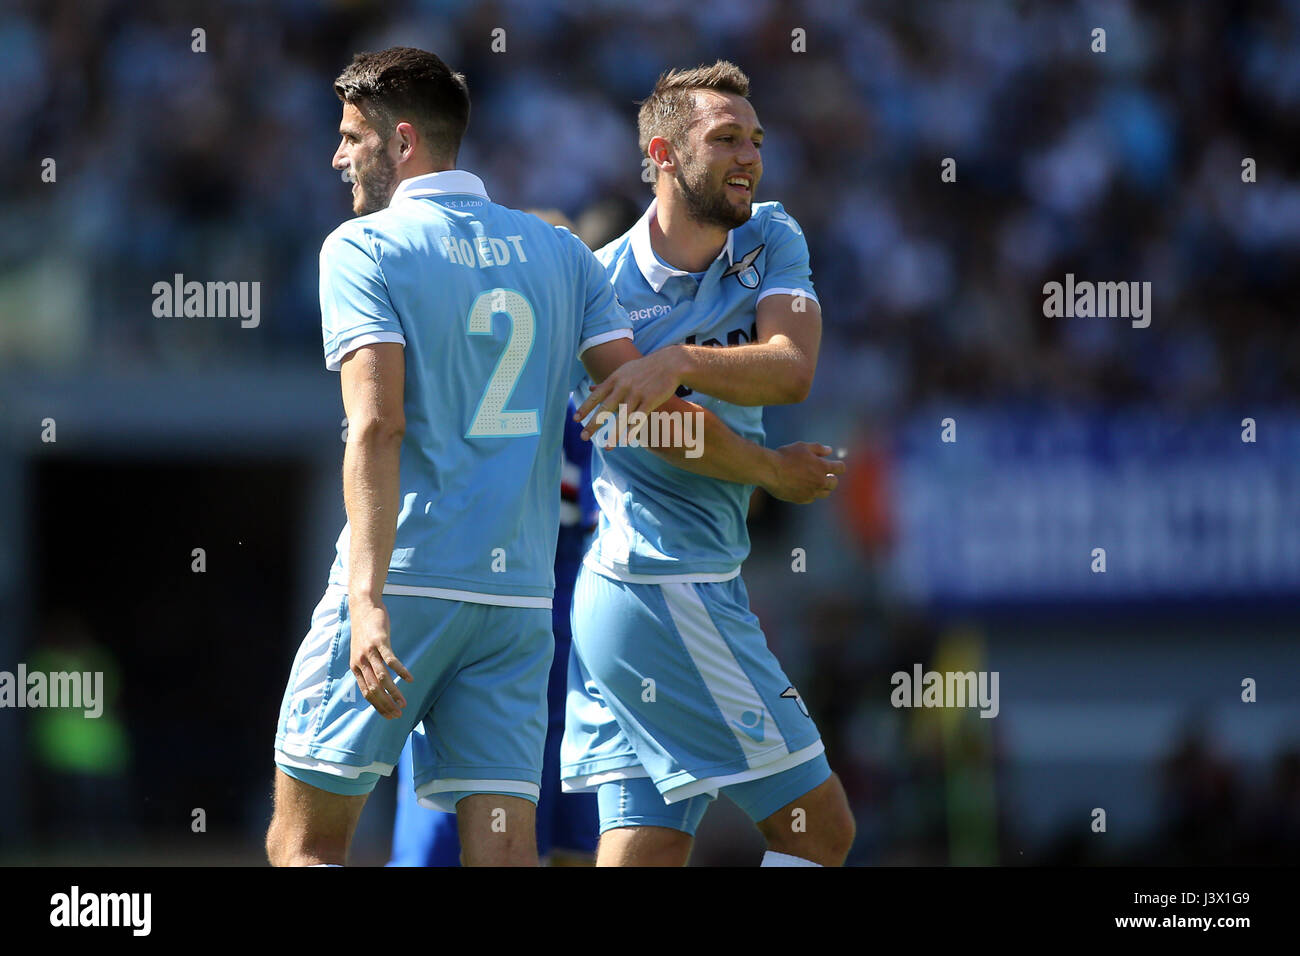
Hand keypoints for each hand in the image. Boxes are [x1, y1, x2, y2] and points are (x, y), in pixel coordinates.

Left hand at [348, 600, 413, 718]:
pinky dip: (401, 671)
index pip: (366, 693)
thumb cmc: (366, 630)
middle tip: (398, 714)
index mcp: (356, 667)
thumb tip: (377, 682)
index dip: (378, 706)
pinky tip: (409, 679)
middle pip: (373, 689)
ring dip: (393, 693)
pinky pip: (391, 660)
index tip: (390, 715)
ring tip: (404, 703)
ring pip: (382, 678)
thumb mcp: (361, 651)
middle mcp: (361, 662)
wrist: (363, 607)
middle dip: (386, 705)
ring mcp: (369, 652)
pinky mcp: (380, 641)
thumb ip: (368, 666)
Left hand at [575, 346, 685, 439]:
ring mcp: (637, 394)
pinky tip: (627, 441)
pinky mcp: (650, 400)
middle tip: (583, 437)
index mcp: (615, 379)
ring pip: (622, 417)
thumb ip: (607, 383)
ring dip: (614, 434)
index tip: (575, 420)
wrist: (670, 363)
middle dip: (593, 424)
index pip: (596, 396)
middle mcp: (623, 387)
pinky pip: (639, 418)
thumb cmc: (644, 368)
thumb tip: (590, 389)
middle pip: (605, 409)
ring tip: (606, 447)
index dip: (585, 408)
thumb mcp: (623, 372)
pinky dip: (632, 430)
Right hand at [762, 443, 845, 503]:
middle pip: (834, 483)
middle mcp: (819, 481)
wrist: (770, 471)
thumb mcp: (803, 447)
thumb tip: (829, 451)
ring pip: (825, 493)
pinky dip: (811, 493)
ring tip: (814, 481)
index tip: (836, 465)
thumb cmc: (786, 456)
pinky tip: (803, 487)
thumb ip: (818, 448)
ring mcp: (811, 492)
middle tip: (825, 474)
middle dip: (831, 478)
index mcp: (822, 467)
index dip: (839, 466)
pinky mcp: (801, 499)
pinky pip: (812, 498)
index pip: (840, 468)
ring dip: (822, 487)